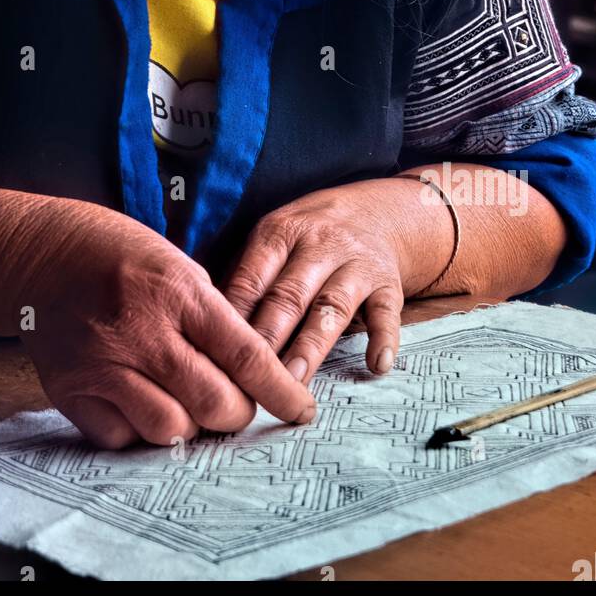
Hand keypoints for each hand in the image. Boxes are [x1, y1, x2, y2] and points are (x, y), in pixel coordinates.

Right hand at [8, 200, 316, 449]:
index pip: (246, 356)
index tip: (299, 410)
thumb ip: (210, 315)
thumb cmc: (115, 252)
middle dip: (236, 412)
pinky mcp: (71, 390)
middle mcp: (142, 333)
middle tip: (232, 402)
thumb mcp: (175, 264)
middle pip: (215, 404)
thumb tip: (249, 372)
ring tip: (182, 399)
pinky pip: (120, 436)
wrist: (38, 253)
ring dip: (188, 424)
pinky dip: (137, 429)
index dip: (280, 391)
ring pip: (171, 429)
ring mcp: (103, 365)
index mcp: (178, 293)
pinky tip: (138, 401)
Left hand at [221, 180, 425, 382]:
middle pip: (288, 296)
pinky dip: (383, 339)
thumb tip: (208, 324)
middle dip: (267, 340)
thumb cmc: (309, 235)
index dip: (233, 318)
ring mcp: (356, 264)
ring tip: (293, 382)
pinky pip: (386, 313)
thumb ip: (248, 274)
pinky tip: (375, 366)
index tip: (215, 355)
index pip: (252, 279)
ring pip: (330, 308)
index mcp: (281, 232)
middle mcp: (319, 245)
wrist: (376, 212)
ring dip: (311, 347)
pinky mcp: (388, 283)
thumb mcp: (274, 235)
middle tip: (247, 381)